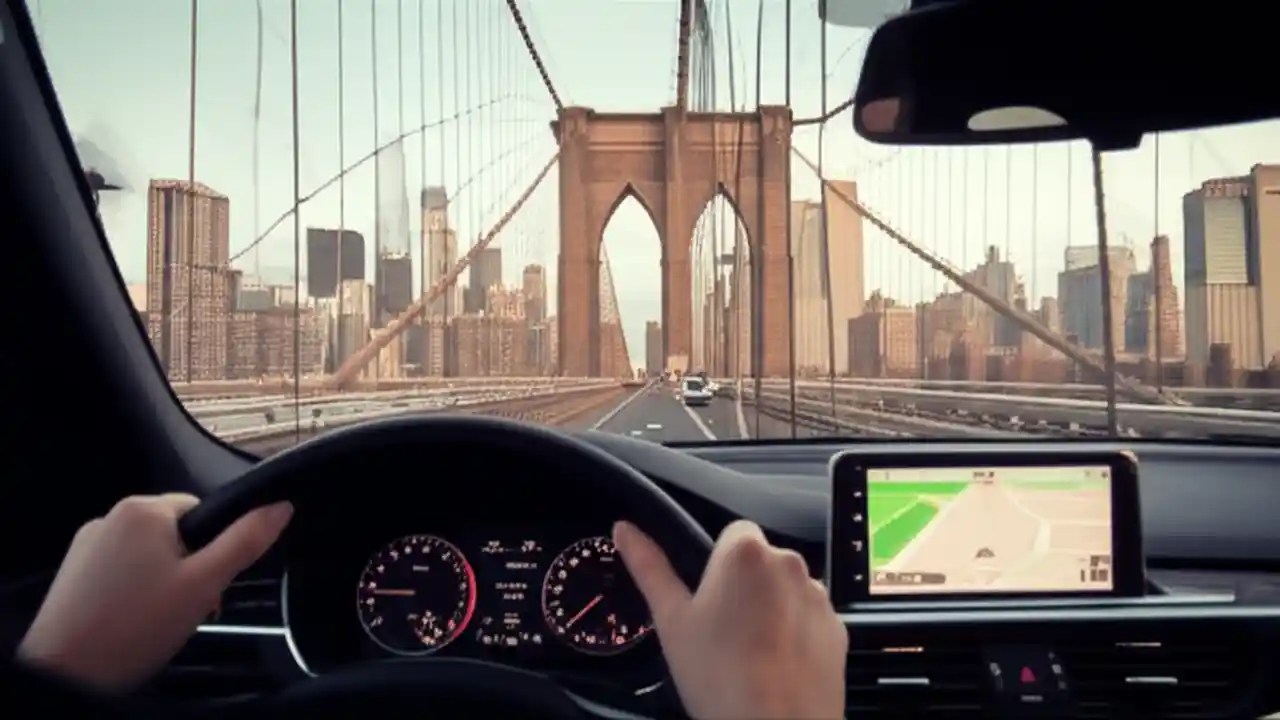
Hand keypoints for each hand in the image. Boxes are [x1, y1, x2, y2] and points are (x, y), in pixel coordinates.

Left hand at [17, 494, 292, 691]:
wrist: (66, 673)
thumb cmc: (138, 624)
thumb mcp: (204, 584)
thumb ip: (245, 541)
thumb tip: (282, 505)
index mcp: (143, 509)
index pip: (200, 511)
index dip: (213, 548)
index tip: (210, 584)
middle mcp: (110, 516)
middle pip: (174, 534)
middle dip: (190, 569)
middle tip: (190, 609)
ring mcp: (86, 545)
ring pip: (147, 555)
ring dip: (164, 582)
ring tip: (161, 621)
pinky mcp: (72, 573)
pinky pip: (120, 571)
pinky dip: (134, 592)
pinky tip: (133, 623)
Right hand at [613, 519, 846, 719]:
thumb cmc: (717, 674)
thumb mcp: (671, 620)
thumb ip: (648, 567)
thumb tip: (623, 528)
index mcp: (745, 552)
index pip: (732, 533)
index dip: (717, 565)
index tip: (709, 601)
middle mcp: (789, 563)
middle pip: (760, 562)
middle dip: (744, 586)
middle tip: (723, 631)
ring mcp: (819, 596)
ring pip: (785, 590)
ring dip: (771, 608)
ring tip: (751, 654)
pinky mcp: (838, 628)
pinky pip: (809, 619)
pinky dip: (796, 633)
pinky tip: (777, 666)